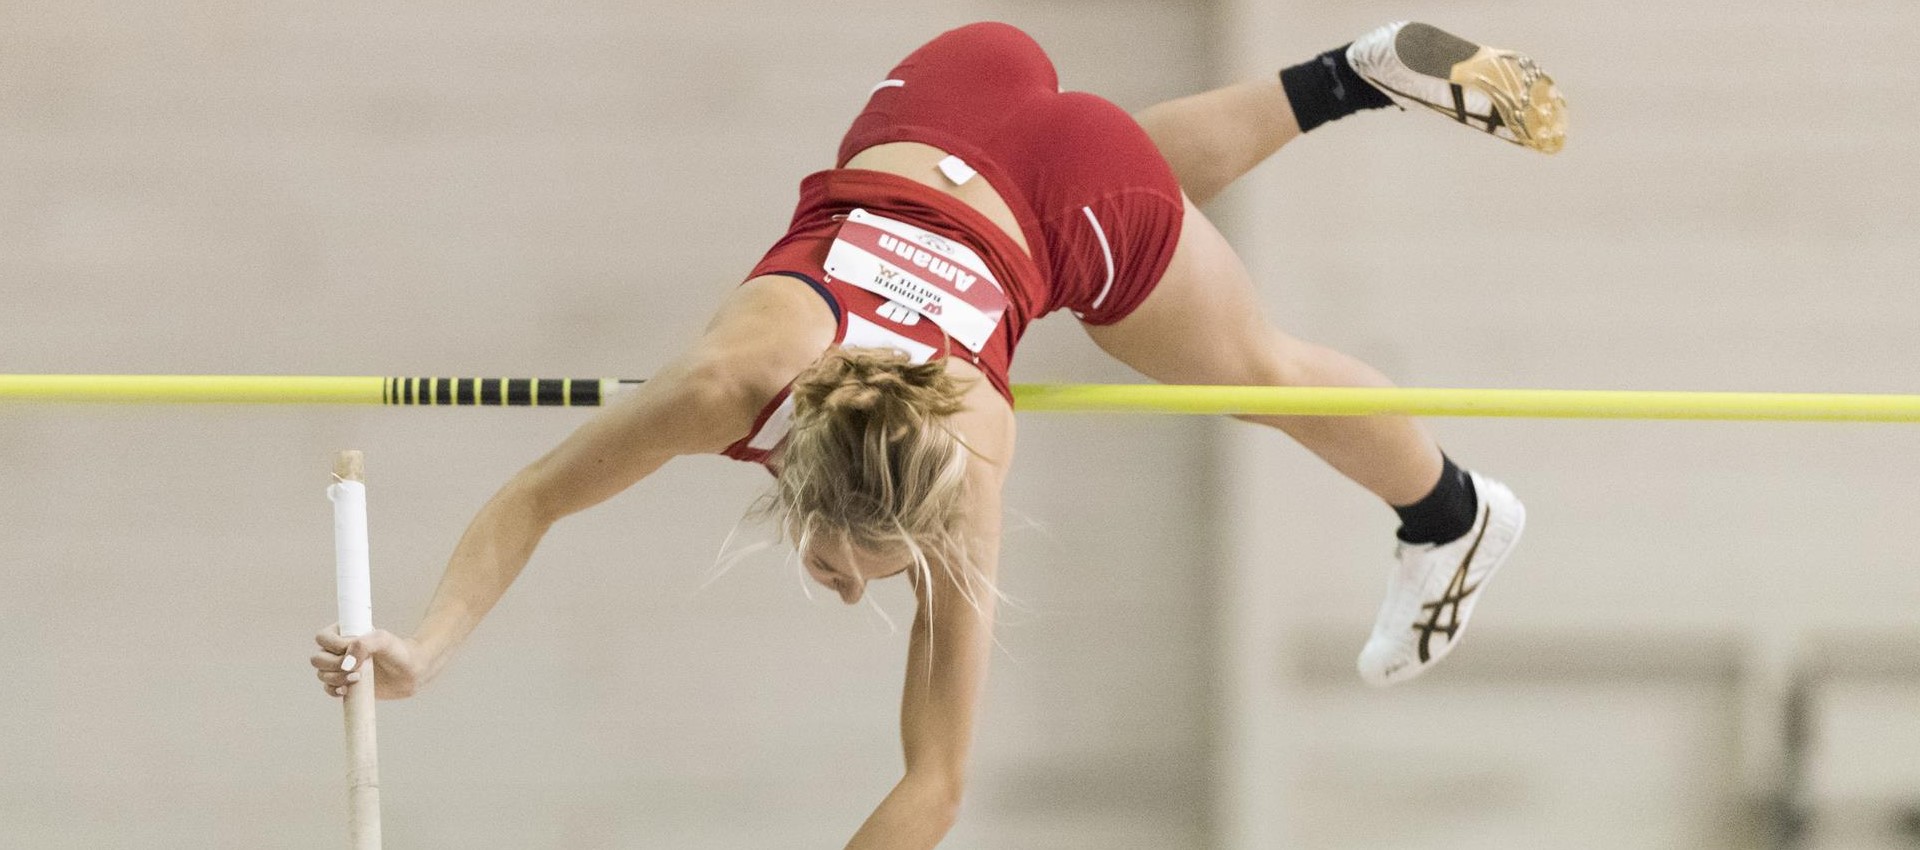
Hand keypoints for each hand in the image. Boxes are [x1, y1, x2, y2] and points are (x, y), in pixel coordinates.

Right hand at [311, 625, 427, 699]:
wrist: (411, 672)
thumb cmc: (399, 651)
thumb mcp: (383, 640)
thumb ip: (364, 644)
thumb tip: (345, 663)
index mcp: (344, 633)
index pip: (322, 638)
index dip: (333, 646)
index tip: (352, 649)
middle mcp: (339, 650)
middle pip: (318, 659)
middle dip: (333, 666)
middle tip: (356, 670)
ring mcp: (341, 668)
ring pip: (322, 674)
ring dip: (334, 679)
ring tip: (357, 679)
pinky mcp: (345, 683)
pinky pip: (329, 688)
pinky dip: (333, 691)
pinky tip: (346, 690)